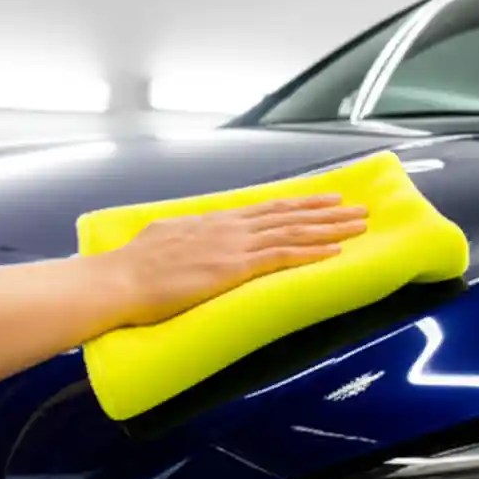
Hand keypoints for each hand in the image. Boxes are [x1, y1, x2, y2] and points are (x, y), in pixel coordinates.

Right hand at [97, 195, 366, 326]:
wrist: (119, 279)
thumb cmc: (133, 268)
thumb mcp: (164, 240)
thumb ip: (188, 238)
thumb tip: (194, 241)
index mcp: (213, 221)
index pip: (266, 209)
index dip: (298, 204)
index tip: (323, 199)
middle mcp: (229, 226)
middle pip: (288, 214)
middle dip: (326, 211)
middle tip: (356, 207)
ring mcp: (234, 245)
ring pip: (293, 231)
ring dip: (330, 228)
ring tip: (358, 224)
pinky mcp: (235, 267)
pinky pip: (282, 256)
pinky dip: (311, 251)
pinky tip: (335, 251)